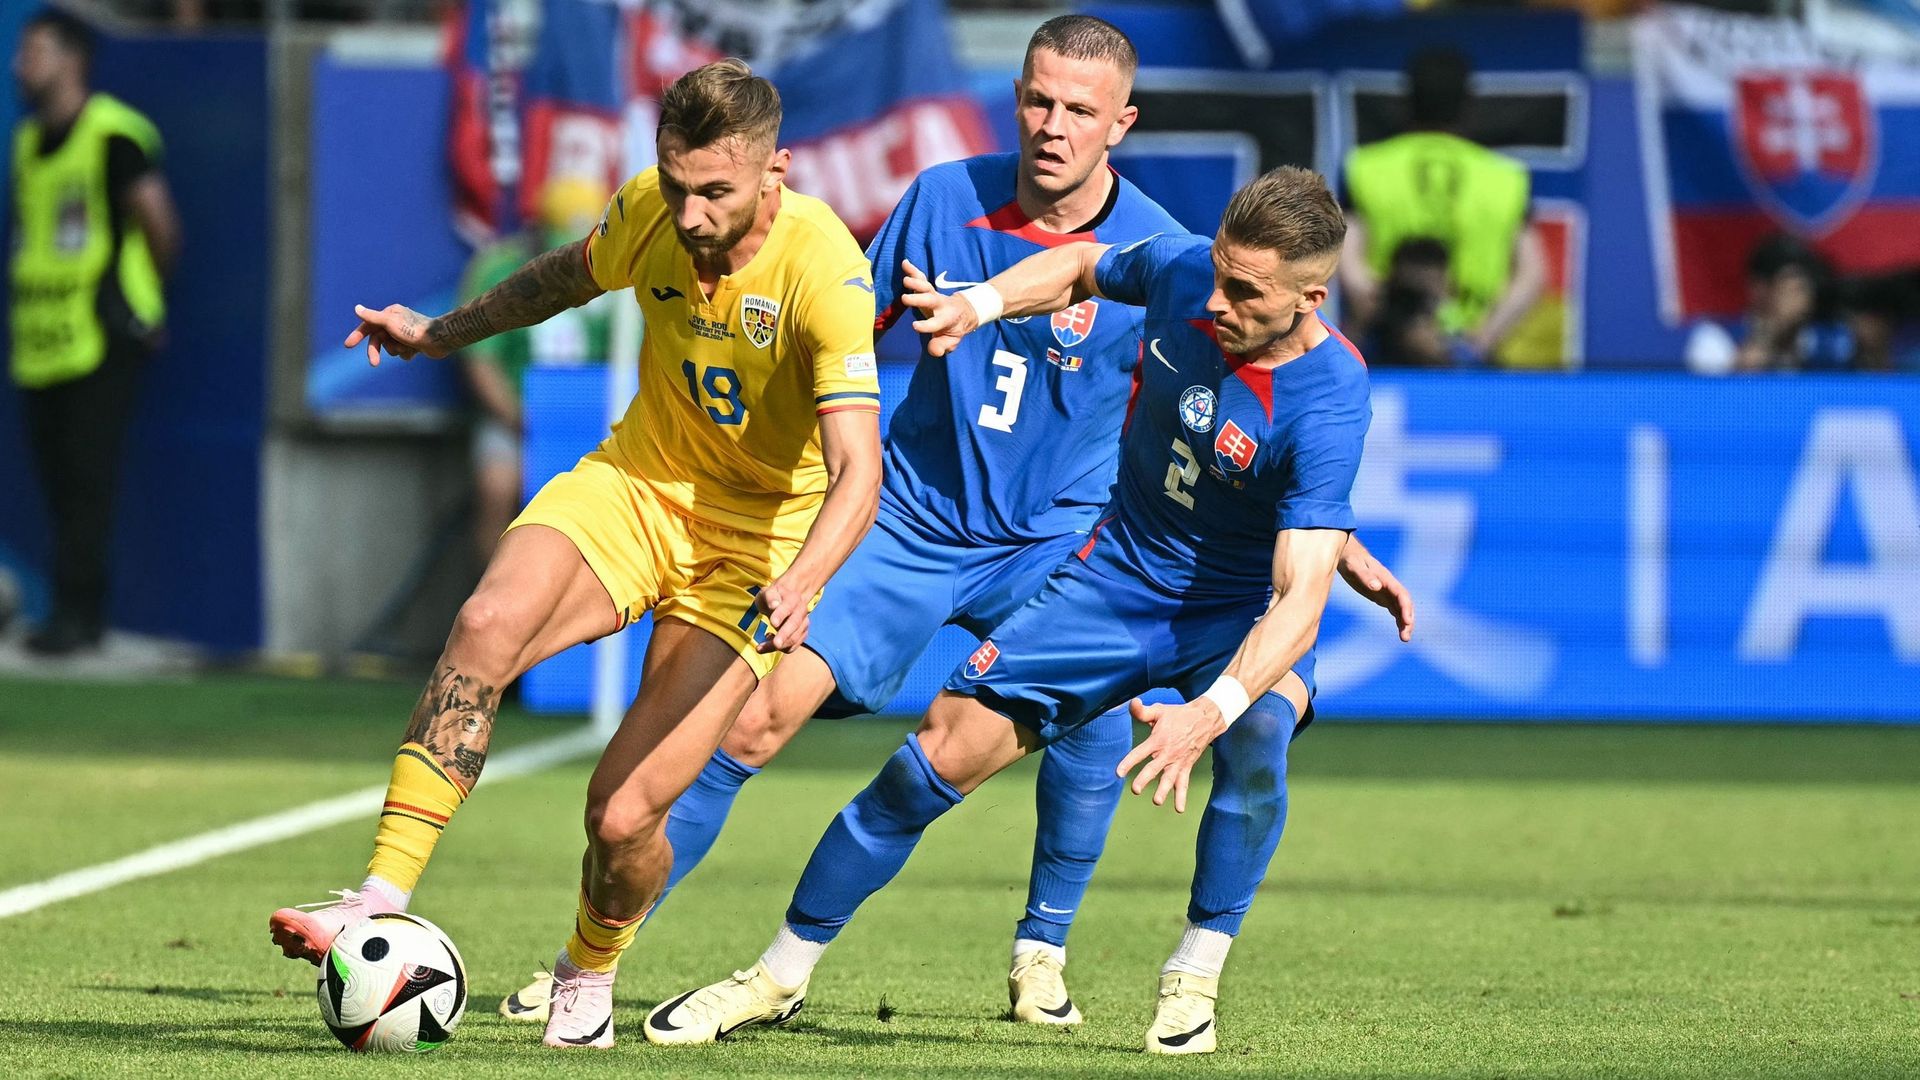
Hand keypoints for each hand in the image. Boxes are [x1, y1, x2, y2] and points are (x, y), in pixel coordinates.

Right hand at [345, 303, 444, 365]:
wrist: (439, 340)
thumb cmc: (414, 329)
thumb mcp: (389, 322)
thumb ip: (372, 317)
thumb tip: (357, 309)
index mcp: (390, 313)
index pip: (368, 325)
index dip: (357, 335)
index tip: (348, 345)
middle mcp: (397, 322)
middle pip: (378, 339)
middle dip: (376, 351)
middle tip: (374, 363)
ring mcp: (405, 333)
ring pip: (390, 348)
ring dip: (396, 350)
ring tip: (407, 347)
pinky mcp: (413, 344)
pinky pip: (402, 353)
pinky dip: (406, 354)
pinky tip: (415, 351)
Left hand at [754, 574, 816, 653]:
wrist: (783, 601)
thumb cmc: (772, 597)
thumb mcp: (768, 592)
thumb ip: (770, 596)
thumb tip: (774, 605)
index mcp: (793, 598)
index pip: (788, 607)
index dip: (781, 615)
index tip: (772, 622)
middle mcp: (801, 611)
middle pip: (795, 624)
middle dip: (785, 635)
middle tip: (775, 644)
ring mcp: (803, 624)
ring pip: (794, 638)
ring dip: (779, 646)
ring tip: (760, 648)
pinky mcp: (802, 635)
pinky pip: (793, 646)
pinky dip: (782, 649)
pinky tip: (769, 643)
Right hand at [897, 259, 980, 356]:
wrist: (963, 310)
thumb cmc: (954, 328)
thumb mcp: (952, 340)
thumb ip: (942, 346)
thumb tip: (933, 351)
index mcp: (947, 319)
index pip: (937, 323)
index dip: (927, 326)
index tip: (914, 326)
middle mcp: (940, 305)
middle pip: (931, 300)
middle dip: (919, 299)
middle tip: (905, 299)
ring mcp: (934, 295)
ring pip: (926, 287)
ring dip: (916, 282)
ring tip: (905, 280)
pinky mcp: (928, 289)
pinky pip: (921, 278)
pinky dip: (913, 270)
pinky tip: (905, 262)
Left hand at [1115, 697, 1228, 813]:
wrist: (1205, 719)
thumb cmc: (1179, 715)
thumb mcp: (1160, 710)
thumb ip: (1143, 711)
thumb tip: (1131, 703)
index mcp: (1158, 740)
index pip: (1140, 753)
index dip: (1129, 763)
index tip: (1118, 773)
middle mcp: (1167, 753)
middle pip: (1154, 769)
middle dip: (1144, 780)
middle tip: (1135, 789)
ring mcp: (1178, 762)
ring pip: (1169, 779)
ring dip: (1163, 791)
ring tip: (1156, 801)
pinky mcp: (1186, 767)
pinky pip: (1184, 784)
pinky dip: (1182, 796)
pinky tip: (1179, 809)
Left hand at [1339, 542, 1414, 641]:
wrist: (1349, 555)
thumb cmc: (1351, 560)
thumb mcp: (1354, 567)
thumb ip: (1365, 576)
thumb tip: (1377, 586)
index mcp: (1386, 579)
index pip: (1402, 594)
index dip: (1406, 608)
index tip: (1407, 621)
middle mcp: (1390, 586)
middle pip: (1405, 604)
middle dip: (1408, 620)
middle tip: (1406, 637)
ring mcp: (1387, 592)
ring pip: (1401, 608)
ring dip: (1405, 623)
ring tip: (1405, 639)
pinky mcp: (1382, 596)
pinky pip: (1394, 609)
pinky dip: (1399, 620)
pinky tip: (1401, 631)